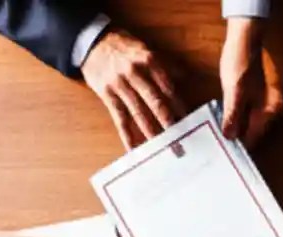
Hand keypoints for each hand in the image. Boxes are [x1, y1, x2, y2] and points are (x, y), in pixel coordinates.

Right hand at [82, 27, 187, 149]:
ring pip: (138, 112)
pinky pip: (119, 118)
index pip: (168, 88)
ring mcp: (120, 85)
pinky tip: (134, 149)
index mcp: (148, 61)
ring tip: (163, 147)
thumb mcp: (146, 49)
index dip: (180, 106)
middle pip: (155, 102)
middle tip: (181, 139)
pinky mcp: (107, 95)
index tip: (191, 121)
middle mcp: (134, 73)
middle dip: (169, 122)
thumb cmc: (123, 47)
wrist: (91, 41)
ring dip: (152, 131)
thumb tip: (185, 77)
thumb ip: (166, 64)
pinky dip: (127, 135)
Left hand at [220, 18, 282, 147]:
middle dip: (236, 137)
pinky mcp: (258, 96)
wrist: (245, 39)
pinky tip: (224, 118)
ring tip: (217, 133)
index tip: (222, 153)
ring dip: (235, 127)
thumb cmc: (240, 64)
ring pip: (249, 122)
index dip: (237, 146)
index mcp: (268, 111)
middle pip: (252, 131)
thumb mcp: (234, 92)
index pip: (252, 138)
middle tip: (216, 145)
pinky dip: (237, 116)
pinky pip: (248, 113)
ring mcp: (266, 102)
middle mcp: (271, 109)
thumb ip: (233, 116)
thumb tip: (229, 138)